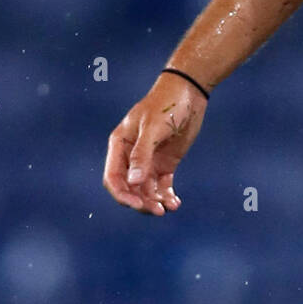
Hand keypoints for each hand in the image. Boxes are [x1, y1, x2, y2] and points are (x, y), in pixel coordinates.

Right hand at [103, 75, 207, 214]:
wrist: (189, 92)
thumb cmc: (166, 104)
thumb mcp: (153, 128)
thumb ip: (142, 155)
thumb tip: (133, 183)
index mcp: (120, 145)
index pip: (113, 178)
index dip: (122, 195)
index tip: (137, 205)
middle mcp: (131, 156)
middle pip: (129, 188)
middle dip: (141, 202)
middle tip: (158, 211)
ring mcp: (149, 160)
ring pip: (146, 190)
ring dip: (155, 202)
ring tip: (169, 208)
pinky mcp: (165, 163)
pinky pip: (162, 185)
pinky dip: (166, 196)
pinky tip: (175, 203)